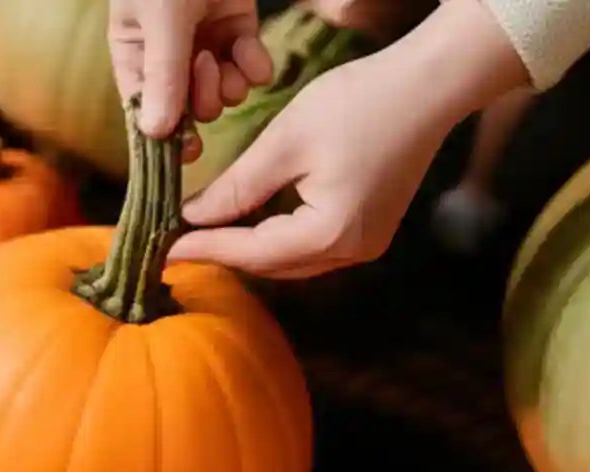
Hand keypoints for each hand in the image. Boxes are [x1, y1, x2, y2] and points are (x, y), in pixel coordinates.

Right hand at [109, 0, 273, 150]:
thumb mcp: (161, 19)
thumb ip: (163, 74)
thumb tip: (154, 133)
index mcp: (136, 53)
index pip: (145, 108)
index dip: (165, 133)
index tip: (187, 151)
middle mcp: (170, 57)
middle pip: (191, 109)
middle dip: (203, 98)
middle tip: (204, 65)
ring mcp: (208, 46)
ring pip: (223, 95)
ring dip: (229, 85)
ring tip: (225, 56)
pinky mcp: (240, 32)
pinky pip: (251, 71)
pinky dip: (255, 65)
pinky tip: (248, 47)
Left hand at [169, 0, 529, 278]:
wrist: (426, 88)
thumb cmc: (357, 103)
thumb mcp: (284, 142)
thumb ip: (237, 187)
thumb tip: (193, 217)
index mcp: (329, 234)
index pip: (251, 252)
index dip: (205, 248)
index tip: (163, 247)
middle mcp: (350, 253)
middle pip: (272, 265)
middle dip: (225, 254)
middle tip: (177, 243)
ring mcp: (366, 246)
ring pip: (292, 261)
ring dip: (251, 250)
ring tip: (206, 236)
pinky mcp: (371, 231)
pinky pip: (313, 247)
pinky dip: (279, 240)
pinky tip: (250, 225)